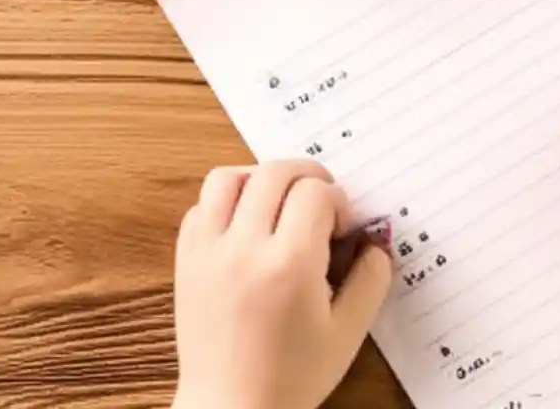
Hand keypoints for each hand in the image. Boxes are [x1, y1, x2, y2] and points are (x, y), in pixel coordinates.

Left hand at [172, 161, 391, 408]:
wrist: (232, 408)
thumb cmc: (292, 377)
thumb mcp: (349, 331)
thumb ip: (372, 279)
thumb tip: (373, 241)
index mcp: (289, 266)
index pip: (316, 193)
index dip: (339, 201)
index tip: (344, 228)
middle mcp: (243, 250)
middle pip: (274, 172)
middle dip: (308, 176)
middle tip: (322, 202)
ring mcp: (208, 253)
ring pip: (228, 178)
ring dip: (261, 178)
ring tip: (281, 203)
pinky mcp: (186, 261)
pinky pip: (201, 206)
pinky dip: (227, 202)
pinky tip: (249, 226)